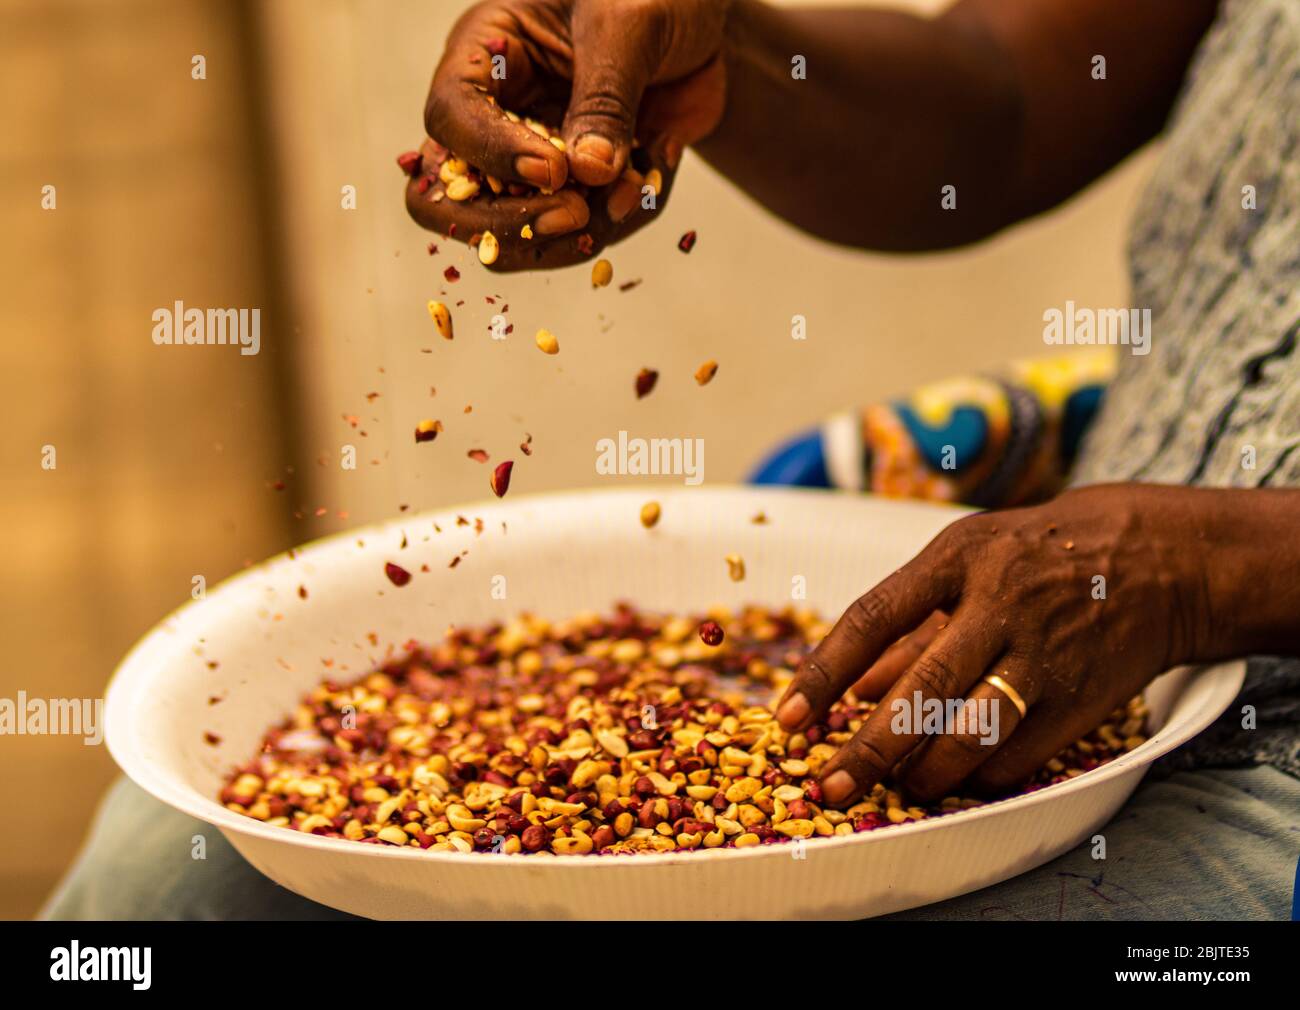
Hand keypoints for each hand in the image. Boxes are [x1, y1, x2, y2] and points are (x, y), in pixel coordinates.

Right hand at [406, 0, 729, 269]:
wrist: (703, 18)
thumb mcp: (628, 25)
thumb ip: (605, 98)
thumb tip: (587, 170)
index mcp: (488, 54)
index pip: (451, 116)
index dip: (492, 154)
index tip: (552, 171)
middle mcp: (499, 114)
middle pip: (460, 196)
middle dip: (516, 223)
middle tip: (577, 216)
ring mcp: (537, 158)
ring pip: (524, 231)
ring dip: (583, 229)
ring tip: (637, 188)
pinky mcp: (580, 187)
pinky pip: (589, 229)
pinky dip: (624, 216)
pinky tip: (655, 169)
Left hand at [776, 484, 1210, 805]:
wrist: (1153, 559)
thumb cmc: (1034, 555)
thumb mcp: (964, 560)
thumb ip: (907, 626)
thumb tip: (853, 690)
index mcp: (957, 559)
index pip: (873, 619)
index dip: (824, 674)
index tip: (787, 718)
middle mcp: (999, 604)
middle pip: (921, 689)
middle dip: (867, 747)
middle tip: (827, 785)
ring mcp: (1044, 653)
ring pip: (972, 731)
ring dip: (924, 773)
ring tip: (897, 788)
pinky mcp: (1082, 697)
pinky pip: (1019, 754)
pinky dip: (980, 776)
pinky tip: (957, 781)